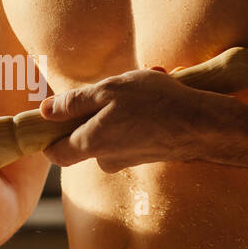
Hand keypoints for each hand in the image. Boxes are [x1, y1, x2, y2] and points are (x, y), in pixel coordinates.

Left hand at [39, 68, 233, 172]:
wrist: (202, 125)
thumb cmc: (154, 104)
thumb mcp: (108, 91)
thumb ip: (73, 102)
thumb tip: (45, 111)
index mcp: (90, 145)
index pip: (56, 154)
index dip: (49, 136)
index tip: (54, 117)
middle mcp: (106, 160)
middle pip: (84, 138)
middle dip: (93, 112)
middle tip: (112, 88)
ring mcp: (127, 160)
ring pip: (110, 132)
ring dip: (119, 110)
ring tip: (141, 88)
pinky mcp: (146, 155)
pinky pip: (130, 134)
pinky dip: (137, 117)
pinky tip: (155, 99)